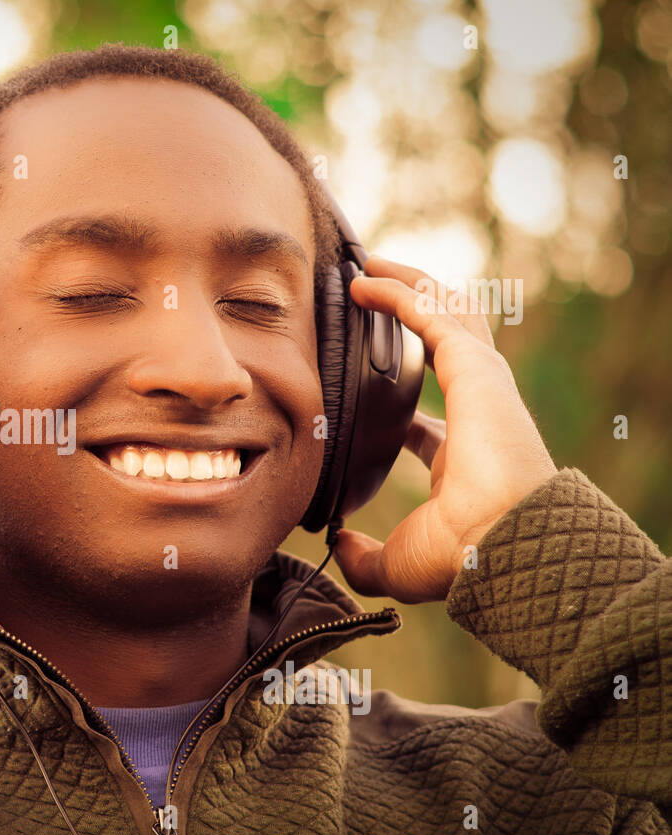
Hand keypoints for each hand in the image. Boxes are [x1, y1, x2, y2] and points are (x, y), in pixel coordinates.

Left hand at [331, 257, 557, 602]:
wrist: (501, 544)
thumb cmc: (461, 559)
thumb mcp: (396, 563)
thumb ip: (364, 555)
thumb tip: (338, 544)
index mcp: (461, 456)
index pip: (426, 417)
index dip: (394, 397)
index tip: (361, 383)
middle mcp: (475, 412)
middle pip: (443, 345)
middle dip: (408, 313)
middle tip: (364, 292)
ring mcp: (480, 384)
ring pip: (445, 314)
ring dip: (405, 285)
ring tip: (365, 266)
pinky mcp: (473, 366)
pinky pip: (431, 312)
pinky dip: (398, 292)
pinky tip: (364, 281)